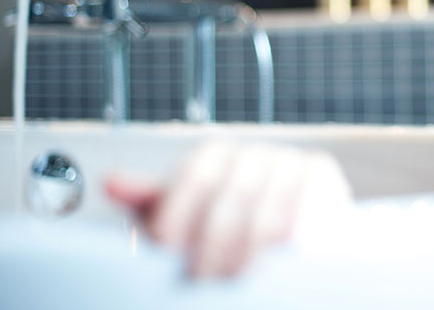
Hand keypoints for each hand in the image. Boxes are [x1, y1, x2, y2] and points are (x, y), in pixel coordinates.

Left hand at [105, 139, 351, 276]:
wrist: (298, 234)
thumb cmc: (231, 231)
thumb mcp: (185, 220)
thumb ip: (151, 203)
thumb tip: (111, 184)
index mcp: (217, 155)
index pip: (196, 171)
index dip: (177, 208)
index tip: (164, 243)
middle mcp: (254, 152)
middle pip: (230, 194)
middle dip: (210, 242)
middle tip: (198, 277)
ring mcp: (291, 163)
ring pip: (266, 212)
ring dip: (246, 254)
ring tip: (233, 281)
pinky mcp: (322, 177)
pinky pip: (304, 216)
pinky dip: (286, 246)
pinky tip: (272, 266)